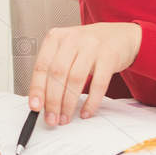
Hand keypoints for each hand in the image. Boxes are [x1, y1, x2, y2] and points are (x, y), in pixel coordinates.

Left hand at [27, 22, 141, 125]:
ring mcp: (91, 46)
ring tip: (65, 117)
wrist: (120, 36)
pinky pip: (98, 84)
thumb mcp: (66, 50)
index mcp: (56, 37)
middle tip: (52, 118)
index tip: (35, 107)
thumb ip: (53, 69)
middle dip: (53, 101)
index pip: (41, 66)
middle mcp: (72, 39)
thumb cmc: (88, 46)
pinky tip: (86, 111)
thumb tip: (42, 99)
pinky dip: (91, 101)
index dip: (37, 89)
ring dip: (68, 104)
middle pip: (57, 74)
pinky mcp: (109, 56)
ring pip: (75, 79)